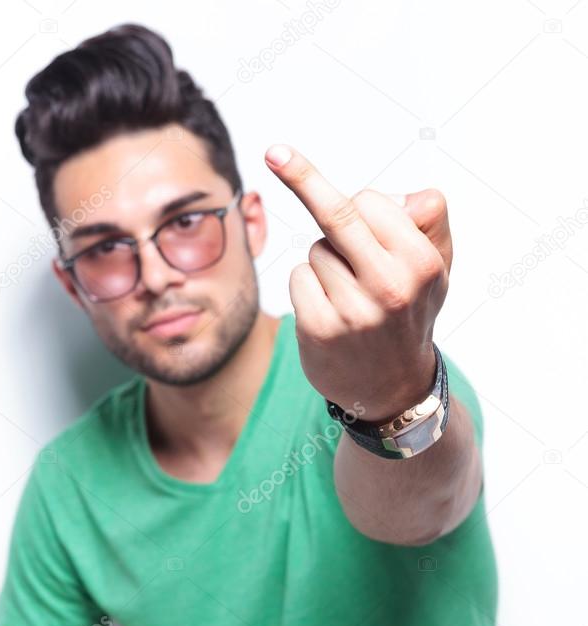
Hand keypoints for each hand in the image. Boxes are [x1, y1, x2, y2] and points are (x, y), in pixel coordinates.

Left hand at [264, 143, 451, 422]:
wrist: (392, 389)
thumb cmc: (409, 313)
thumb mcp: (435, 268)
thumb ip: (430, 221)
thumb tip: (409, 197)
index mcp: (422, 263)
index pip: (371, 203)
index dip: (360, 205)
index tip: (314, 172)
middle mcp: (391, 287)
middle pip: (337, 212)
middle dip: (301, 176)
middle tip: (275, 151)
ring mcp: (353, 310)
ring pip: (316, 250)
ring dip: (324, 263)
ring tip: (349, 294)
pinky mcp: (320, 329)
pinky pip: (298, 278)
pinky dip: (307, 287)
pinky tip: (328, 311)